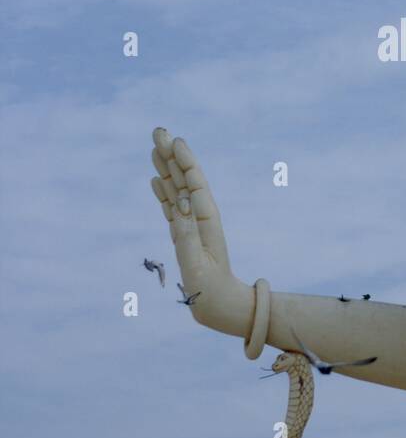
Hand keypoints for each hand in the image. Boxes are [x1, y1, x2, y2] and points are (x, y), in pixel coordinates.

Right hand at [150, 128, 253, 335]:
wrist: (218, 307)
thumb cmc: (210, 291)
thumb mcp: (198, 267)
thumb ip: (187, 239)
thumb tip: (177, 210)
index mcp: (206, 221)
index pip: (195, 184)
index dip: (186, 162)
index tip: (176, 141)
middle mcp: (198, 218)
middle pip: (184, 180)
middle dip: (172, 156)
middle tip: (158, 131)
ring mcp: (189, 225)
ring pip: (175, 190)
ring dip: (165, 169)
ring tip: (154, 148)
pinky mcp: (182, 234)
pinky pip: (170, 207)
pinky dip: (162, 192)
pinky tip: (155, 179)